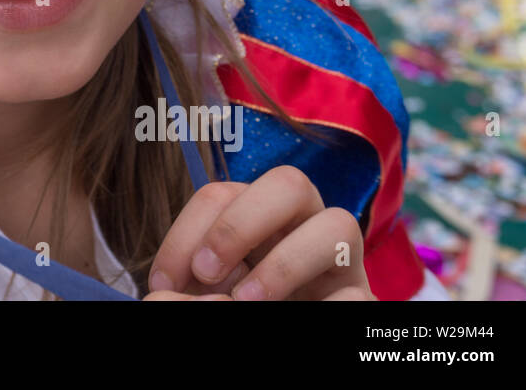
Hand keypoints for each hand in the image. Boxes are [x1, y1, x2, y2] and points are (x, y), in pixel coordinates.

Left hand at [142, 165, 375, 300]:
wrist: (283, 342)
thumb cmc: (236, 306)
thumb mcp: (207, 294)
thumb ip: (186, 290)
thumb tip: (161, 298)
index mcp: (258, 215)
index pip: (221, 195)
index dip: (185, 233)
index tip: (161, 283)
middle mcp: (304, 225)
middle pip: (289, 182)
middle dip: (239, 224)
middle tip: (205, 271)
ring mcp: (342, 261)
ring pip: (340, 224)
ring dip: (284, 264)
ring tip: (246, 300)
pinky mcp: (364, 299)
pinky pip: (359, 293)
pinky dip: (326, 306)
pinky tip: (296, 317)